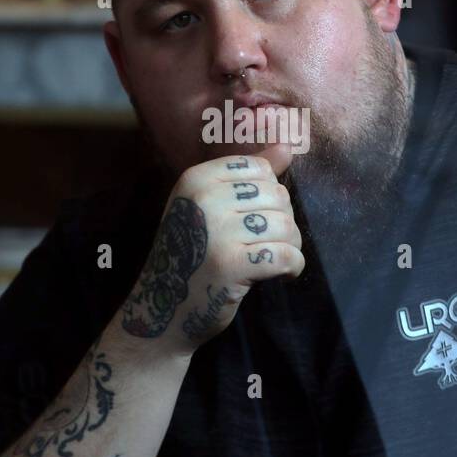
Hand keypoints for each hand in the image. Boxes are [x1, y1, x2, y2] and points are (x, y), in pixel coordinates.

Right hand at [118, 149, 303, 353]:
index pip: (259, 168)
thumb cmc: (192, 255)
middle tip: (265, 244)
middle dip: (282, 222)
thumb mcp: (211, 207)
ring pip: (286, 225)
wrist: (163, 311)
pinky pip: (286, 255)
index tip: (256, 219)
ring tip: (273, 259)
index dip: (267, 195)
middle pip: (277, 195)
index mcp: (196, 178)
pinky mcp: (233, 265)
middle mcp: (204, 199)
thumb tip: (287, 145)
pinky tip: (281, 274)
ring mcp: (217, 232)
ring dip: (290, 245)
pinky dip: (293, 267)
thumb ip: (249, 175)